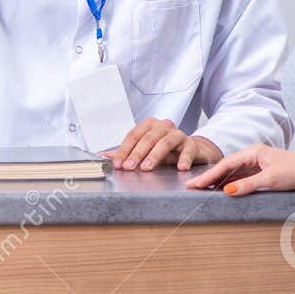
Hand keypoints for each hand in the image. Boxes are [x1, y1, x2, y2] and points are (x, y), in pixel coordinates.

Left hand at [101, 119, 221, 170]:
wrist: (192, 151)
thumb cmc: (165, 150)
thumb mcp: (144, 151)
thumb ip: (125, 153)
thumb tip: (102, 156)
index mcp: (149, 125)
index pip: (133, 136)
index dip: (124, 150)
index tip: (118, 164)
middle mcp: (164, 127)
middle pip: (148, 138)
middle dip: (137, 153)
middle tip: (130, 167)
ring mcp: (179, 135)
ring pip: (166, 142)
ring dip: (155, 155)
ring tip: (147, 167)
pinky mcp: (192, 145)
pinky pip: (188, 150)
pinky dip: (184, 158)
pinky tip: (180, 167)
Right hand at [184, 143, 294, 193]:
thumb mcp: (270, 180)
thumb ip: (248, 185)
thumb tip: (227, 191)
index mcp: (253, 152)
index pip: (226, 164)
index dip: (209, 175)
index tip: (195, 184)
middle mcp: (253, 155)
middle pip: (226, 167)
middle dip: (209, 177)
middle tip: (192, 186)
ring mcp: (257, 163)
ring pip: (233, 172)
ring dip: (218, 181)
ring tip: (202, 189)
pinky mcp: (262, 171)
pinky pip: (241, 177)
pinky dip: (230, 183)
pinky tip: (222, 189)